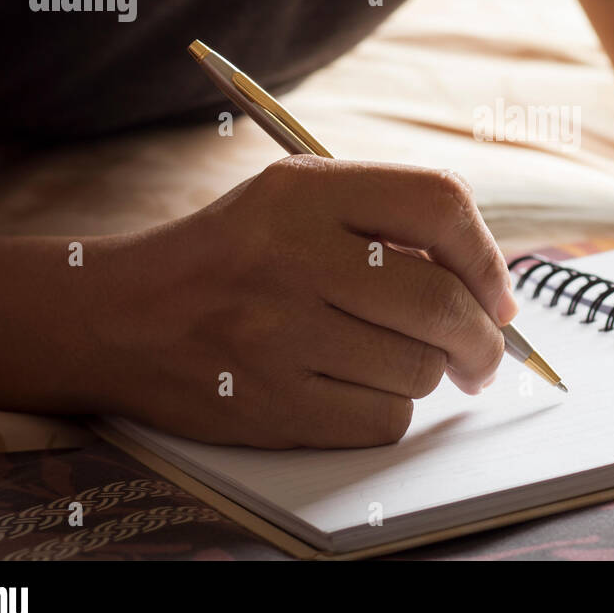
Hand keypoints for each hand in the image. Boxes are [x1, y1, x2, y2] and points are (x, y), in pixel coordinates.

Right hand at [88, 156, 515, 448]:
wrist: (116, 318)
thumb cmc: (229, 257)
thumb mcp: (292, 201)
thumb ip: (384, 222)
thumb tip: (487, 286)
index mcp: (303, 192)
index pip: (440, 204)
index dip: (487, 254)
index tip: (497, 293)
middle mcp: (293, 257)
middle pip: (443, 302)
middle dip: (483, 338)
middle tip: (483, 351)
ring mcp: (279, 336)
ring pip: (419, 369)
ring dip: (426, 372)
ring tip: (387, 357)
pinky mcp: (270, 405)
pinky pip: (383, 420)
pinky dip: (387, 410)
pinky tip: (355, 388)